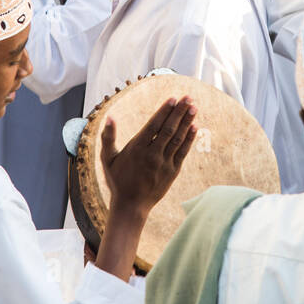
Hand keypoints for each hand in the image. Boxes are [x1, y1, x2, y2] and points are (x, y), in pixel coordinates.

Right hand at [100, 97, 197, 217]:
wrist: (131, 206)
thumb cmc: (117, 181)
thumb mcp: (108, 159)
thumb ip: (108, 137)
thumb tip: (109, 117)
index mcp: (136, 149)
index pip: (154, 125)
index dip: (165, 111)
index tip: (173, 99)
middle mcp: (152, 155)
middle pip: (169, 129)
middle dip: (180, 112)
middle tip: (189, 98)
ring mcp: (164, 164)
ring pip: (178, 139)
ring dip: (187, 122)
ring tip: (194, 107)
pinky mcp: (173, 172)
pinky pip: (183, 152)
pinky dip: (189, 139)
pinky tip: (194, 127)